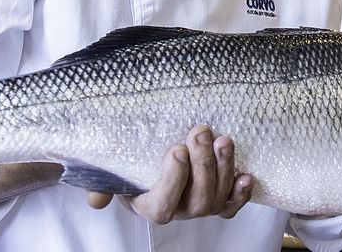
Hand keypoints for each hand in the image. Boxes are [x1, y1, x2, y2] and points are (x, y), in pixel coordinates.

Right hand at [86, 126, 252, 223]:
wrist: (152, 167)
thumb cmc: (134, 169)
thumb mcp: (115, 174)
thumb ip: (102, 184)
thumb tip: (95, 201)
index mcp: (151, 206)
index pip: (163, 203)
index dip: (173, 180)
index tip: (176, 150)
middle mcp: (179, 210)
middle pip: (197, 199)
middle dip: (202, 164)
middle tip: (201, 131)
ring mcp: (201, 207)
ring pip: (217, 198)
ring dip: (223, 168)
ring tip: (223, 140)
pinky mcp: (219, 201)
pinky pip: (233, 205)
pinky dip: (241, 193)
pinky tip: (246, 175)